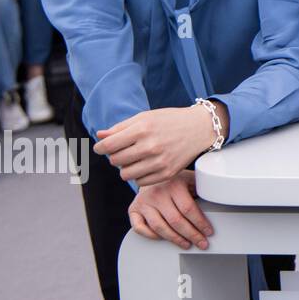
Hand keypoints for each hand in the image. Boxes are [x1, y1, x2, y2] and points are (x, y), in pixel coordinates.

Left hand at [94, 103, 227, 186]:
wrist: (200, 128)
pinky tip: (146, 165)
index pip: (108, 146)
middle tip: (125, 150)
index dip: (100, 148)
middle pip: (115, 161)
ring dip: (126, 168)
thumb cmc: (170, 121)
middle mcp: (150, 147)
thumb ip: (120, 128)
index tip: (101, 148)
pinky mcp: (167, 173)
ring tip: (135, 159)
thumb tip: (99, 136)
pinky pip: (140, 182)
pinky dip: (139, 175)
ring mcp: (159, 162)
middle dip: (115, 156)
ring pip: (125, 175)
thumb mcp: (144, 117)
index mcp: (142, 129)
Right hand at [128, 171, 213, 249]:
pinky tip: (163, 239)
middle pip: (176, 221)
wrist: (150, 174)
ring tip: (187, 244)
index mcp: (174, 185)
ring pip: (160, 227)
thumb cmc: (173, 180)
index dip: (200, 223)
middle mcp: (157, 194)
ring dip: (175, 239)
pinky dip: (151, 236)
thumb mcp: (189, 179)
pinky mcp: (133, 210)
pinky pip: (140, 228)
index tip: (209, 232)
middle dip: (192, 235)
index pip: (189, 209)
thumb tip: (218, 199)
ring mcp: (144, 202)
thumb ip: (201, 188)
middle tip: (202, 243)